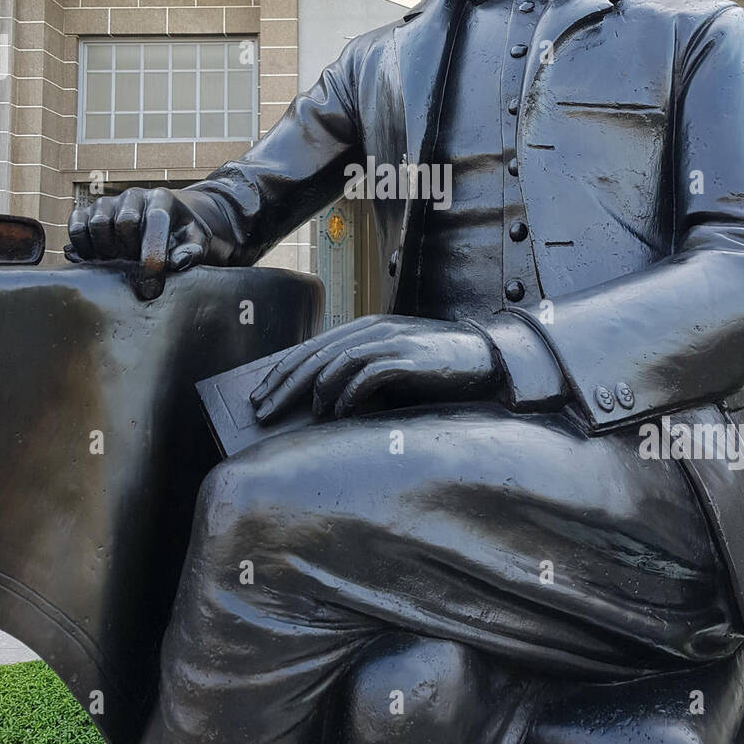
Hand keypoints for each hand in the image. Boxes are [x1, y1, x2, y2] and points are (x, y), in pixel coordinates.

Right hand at [66, 187, 210, 300]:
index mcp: (162, 199)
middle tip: (136, 268)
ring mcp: (108, 202)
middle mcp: (133, 196)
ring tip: (119, 262)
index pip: (155, 223)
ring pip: (97, 224)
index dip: (152, 259)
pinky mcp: (87, 211)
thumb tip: (177, 262)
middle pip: (123, 223)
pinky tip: (97, 259)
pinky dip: (81, 246)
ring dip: (106, 251)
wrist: (161, 221)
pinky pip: (75, 226)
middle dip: (130, 253)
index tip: (152, 289)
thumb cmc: (180, 235)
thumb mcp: (196, 241)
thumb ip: (193, 251)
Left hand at [250, 315, 500, 421]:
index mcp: (364, 328)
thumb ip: (359, 370)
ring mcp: (390, 343)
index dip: (280, 372)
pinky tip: (339, 413)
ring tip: (307, 416)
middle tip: (263, 411)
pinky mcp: (407, 360)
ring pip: (335, 364)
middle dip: (284, 385)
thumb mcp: (391, 361)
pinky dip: (348, 395)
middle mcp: (372, 331)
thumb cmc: (434, 365)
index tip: (260, 395)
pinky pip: (366, 376)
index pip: (310, 348)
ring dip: (315, 392)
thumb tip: (320, 400)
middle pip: (314, 356)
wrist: (483, 357)